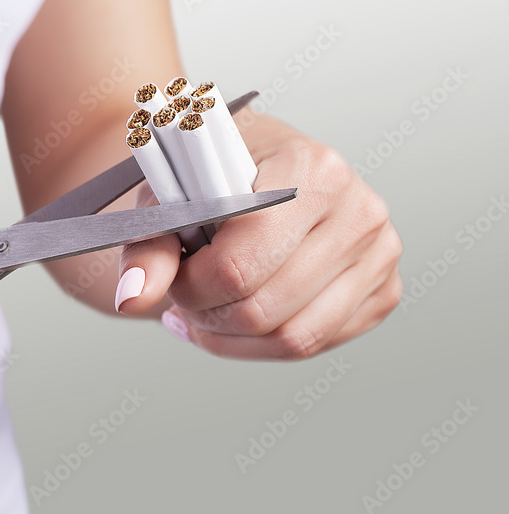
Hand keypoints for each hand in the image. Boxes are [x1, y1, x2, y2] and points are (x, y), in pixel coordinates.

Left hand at [115, 113, 402, 359]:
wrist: (254, 168)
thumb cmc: (214, 177)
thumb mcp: (169, 198)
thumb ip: (147, 248)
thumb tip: (131, 298)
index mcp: (311, 169)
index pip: (239, 266)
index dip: (191, 286)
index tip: (174, 273)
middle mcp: (358, 210)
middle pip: (264, 310)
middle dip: (208, 315)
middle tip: (184, 296)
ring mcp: (379, 254)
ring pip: (292, 339)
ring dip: (232, 338)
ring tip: (204, 312)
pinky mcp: (382, 291)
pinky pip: (315, 344)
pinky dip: (262, 345)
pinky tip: (234, 321)